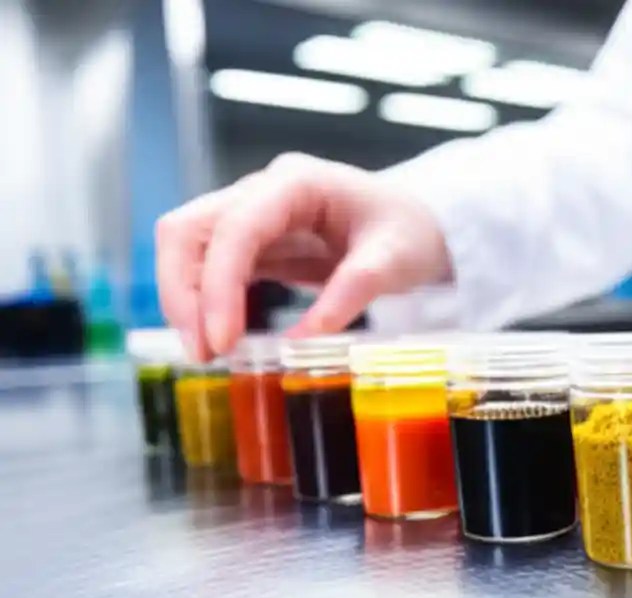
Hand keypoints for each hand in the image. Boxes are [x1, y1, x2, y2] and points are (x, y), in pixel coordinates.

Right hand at [156, 153, 451, 359]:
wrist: (421, 225)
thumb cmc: (411, 232)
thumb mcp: (396, 260)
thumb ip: (353, 292)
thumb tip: (301, 340)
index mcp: (297, 183)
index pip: (235, 228)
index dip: (218, 285)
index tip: (221, 339)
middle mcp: (263, 191)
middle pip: (187, 230)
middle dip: (183, 292)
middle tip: (203, 351)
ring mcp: (252, 213)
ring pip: (188, 248)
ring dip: (185, 300)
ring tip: (207, 353)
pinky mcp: (253, 242)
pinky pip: (209, 267)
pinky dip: (204, 302)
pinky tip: (218, 339)